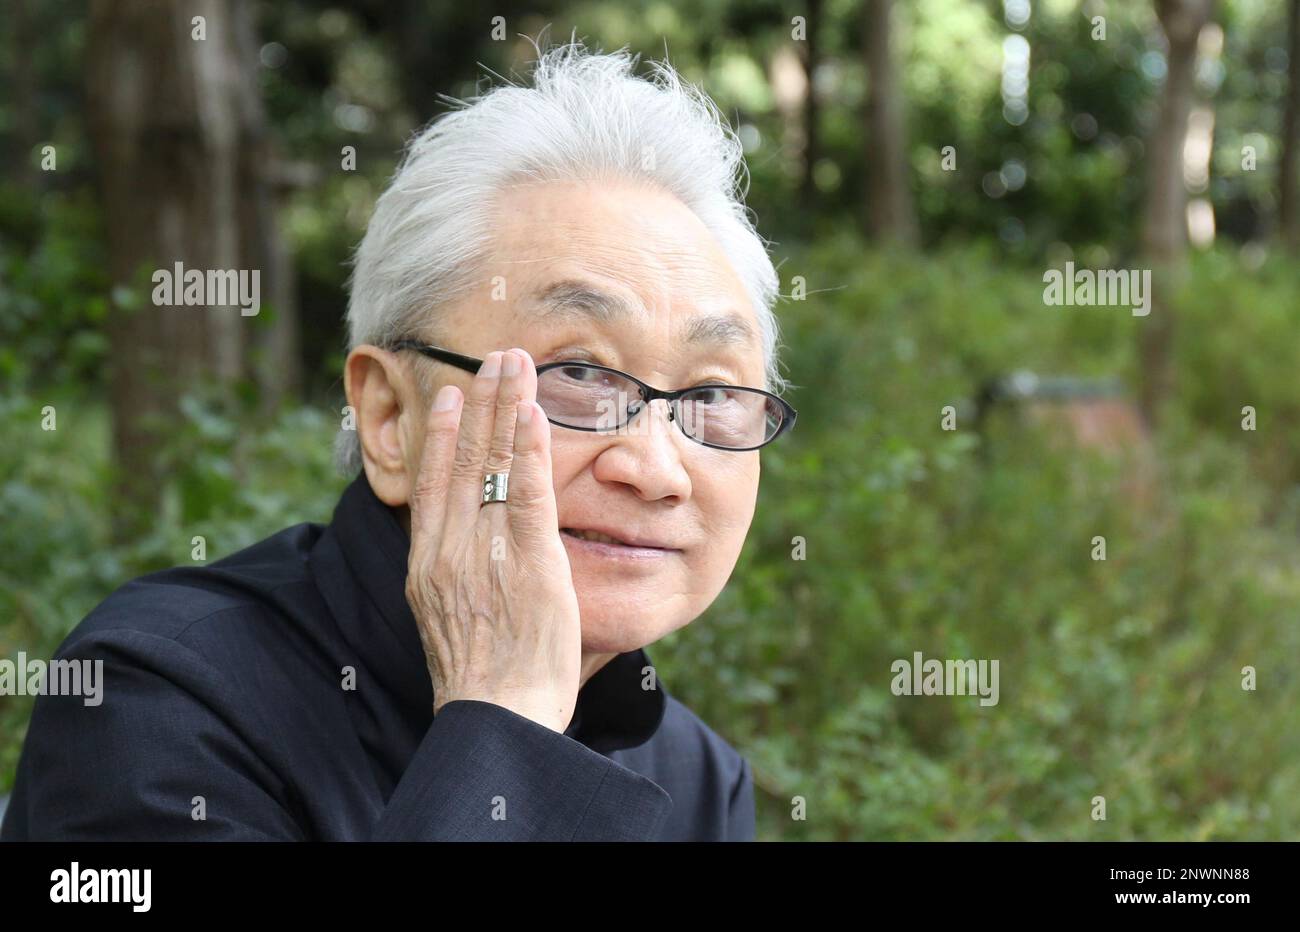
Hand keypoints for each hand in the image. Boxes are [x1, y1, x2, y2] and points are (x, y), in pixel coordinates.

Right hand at [404, 347, 581, 732]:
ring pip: (492, 464)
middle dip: (476, 403)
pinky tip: (533, 412)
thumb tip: (469, 553)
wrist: (496, 719)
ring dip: (504, 407)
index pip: (431, 483)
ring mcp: (485, 552)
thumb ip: (456, 577)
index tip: (448, 396)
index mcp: (426, 565)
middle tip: (490, 359)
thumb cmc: (482, 681)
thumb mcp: (449, 622)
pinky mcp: (528, 560)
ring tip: (514, 364)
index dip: (438, 435)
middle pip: (460, 460)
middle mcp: (448, 550)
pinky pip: (529, 490)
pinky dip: (529, 447)